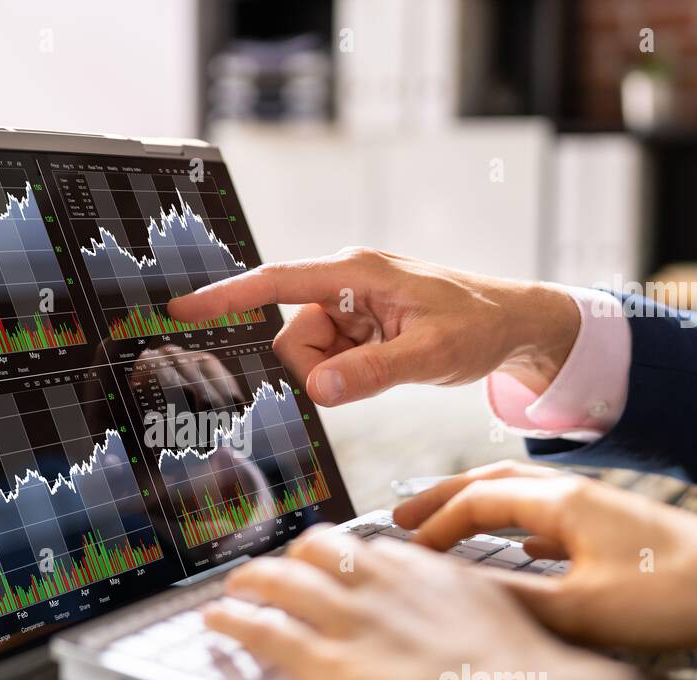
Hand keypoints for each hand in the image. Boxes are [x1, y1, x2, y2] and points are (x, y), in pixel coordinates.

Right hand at [167, 247, 578, 405]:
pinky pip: (328, 361)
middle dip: (317, 369)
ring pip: (308, 356)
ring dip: (336, 374)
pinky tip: (383, 367)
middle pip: (291, 338)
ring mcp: (349, 307)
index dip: (226, 297)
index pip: (275, 283)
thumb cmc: (478, 326)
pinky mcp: (356, 328)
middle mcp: (344, 284)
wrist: (513, 325)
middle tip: (366, 375)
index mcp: (354, 273)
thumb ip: (372, 373)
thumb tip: (318, 389)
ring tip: (387, 367)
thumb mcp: (430, 354)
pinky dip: (346, 374)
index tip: (183, 310)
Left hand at [202, 527, 634, 679]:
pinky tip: (218, 620)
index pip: (379, 550)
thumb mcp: (510, 632)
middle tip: (283, 569)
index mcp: (434, 573)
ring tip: (237, 586)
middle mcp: (387, 584)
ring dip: (253, 580)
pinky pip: (266, 629)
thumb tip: (480, 641)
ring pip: (284, 579)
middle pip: (324, 548)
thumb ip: (476, 623)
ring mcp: (354, 618)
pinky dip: (235, 621)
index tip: (341, 563)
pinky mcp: (328, 661)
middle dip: (297, 555)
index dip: (351, 557)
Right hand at [394, 461, 696, 657]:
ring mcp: (600, 510)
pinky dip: (521, 528)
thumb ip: (514, 600)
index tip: (402, 549)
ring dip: (479, 510)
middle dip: (443, 497)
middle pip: (493, 483)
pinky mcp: (620, 532)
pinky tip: (524, 552)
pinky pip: (554, 520)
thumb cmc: (672, 597)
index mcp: (561, 502)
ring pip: (523, 499)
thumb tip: (455, 597)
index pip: (477, 500)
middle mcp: (576, 495)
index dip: (433, 524)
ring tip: (448, 527)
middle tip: (401, 515)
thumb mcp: (581, 608)